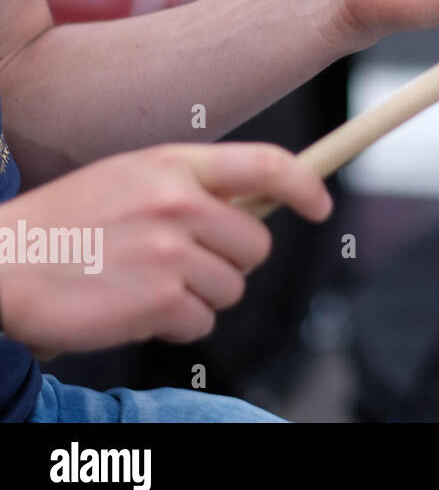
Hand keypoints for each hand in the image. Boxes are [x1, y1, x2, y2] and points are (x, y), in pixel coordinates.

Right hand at [0, 143, 330, 353]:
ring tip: (146, 283)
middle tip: (183, 263)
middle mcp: (178, 205)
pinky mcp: (157, 301)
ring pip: (232, 287)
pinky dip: (175, 325)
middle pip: (256, 244)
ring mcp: (169, 253)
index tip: (321, 205)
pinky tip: (134, 308)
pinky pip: (202, 322)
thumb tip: (259, 203)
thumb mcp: (131, 178)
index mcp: (173, 166)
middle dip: (231, 261)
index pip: (267, 165)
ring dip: (198, 295)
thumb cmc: (67, 223)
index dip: (306, 186)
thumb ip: (192, 185)